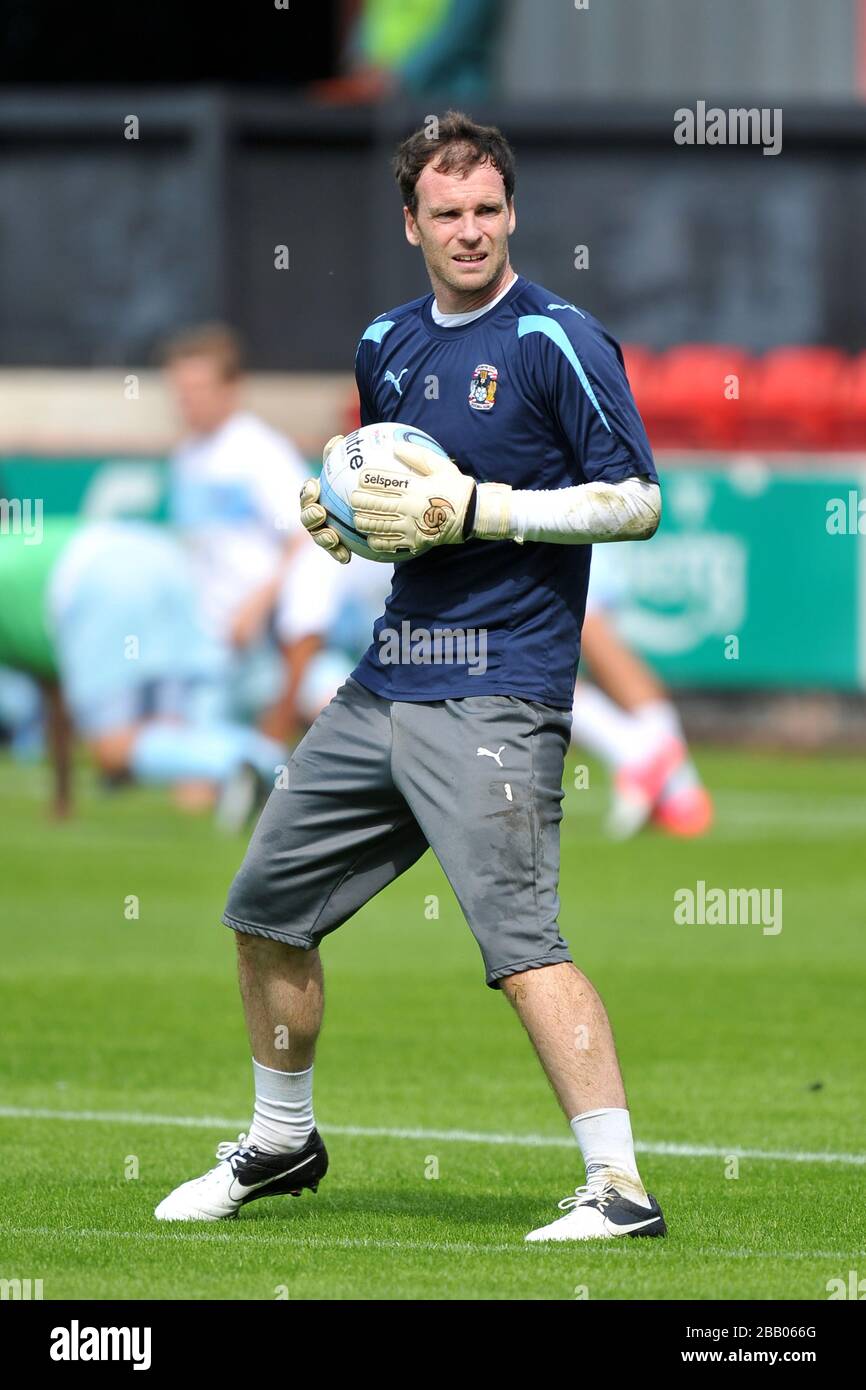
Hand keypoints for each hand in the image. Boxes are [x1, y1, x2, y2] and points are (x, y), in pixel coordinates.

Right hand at [299, 435, 350, 563]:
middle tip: (321, 513)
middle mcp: (317, 515)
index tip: (315, 488)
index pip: (307, 493)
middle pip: (307, 517)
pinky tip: (347, 557)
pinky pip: (335, 552)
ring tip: (333, 538)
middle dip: (310, 516)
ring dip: (323, 538)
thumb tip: (339, 438)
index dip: (308, 492)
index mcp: (317, 496)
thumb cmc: (357, 484)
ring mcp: (325, 532)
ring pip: (318, 537)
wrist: (371, 506)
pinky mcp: (337, 546)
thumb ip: (342, 455)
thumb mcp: (351, 469)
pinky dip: (338, 554)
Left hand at [349, 438, 474, 558]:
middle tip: (353, 499)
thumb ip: (417, 456)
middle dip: (361, 502)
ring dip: (365, 521)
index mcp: (416, 488)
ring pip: (380, 525)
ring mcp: (412, 527)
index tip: (360, 478)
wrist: (473, 515)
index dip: (369, 480)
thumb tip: (396, 446)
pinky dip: (378, 541)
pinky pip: (392, 544)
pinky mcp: (415, 541)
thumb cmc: (456, 488)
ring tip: (357, 518)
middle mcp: (410, 508)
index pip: (386, 483)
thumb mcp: (440, 466)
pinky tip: (371, 538)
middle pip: (377, 505)